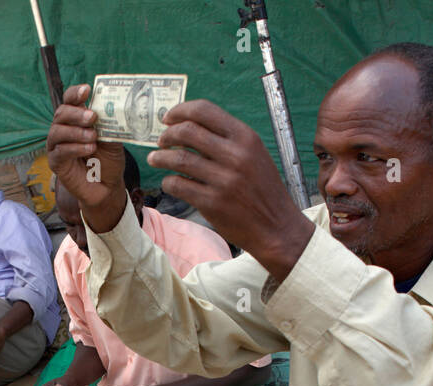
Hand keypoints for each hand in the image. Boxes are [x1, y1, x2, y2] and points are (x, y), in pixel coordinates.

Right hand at [46, 84, 127, 231]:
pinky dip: (75, 148)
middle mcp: (63, 128)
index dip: (76, 93)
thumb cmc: (108, 161)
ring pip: (57, 131)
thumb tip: (112, 108)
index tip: (87, 90)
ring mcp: (57, 145)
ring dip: (76, 132)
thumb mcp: (113, 140)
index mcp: (76, 118)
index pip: (70, 100)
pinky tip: (89, 149)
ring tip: (93, 137)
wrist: (107, 187)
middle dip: (76, 113)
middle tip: (92, 117)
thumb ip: (109, 125)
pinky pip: (60, 151)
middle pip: (61, 112)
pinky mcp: (56, 162)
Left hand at [150, 100, 314, 281]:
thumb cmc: (263, 190)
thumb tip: (191, 127)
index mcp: (245, 137)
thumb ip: (228, 140)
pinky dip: (168, 182)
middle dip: (167, 135)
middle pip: (187, 132)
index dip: (180, 111)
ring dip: (161, 158)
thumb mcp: (255, 155)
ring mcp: (223, 180)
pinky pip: (179, 185)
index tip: (169, 118)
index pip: (204, 111)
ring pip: (178, 159)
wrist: (277, 227)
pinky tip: (169, 183)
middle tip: (161, 142)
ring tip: (155, 159)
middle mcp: (235, 155)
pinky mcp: (213, 203)